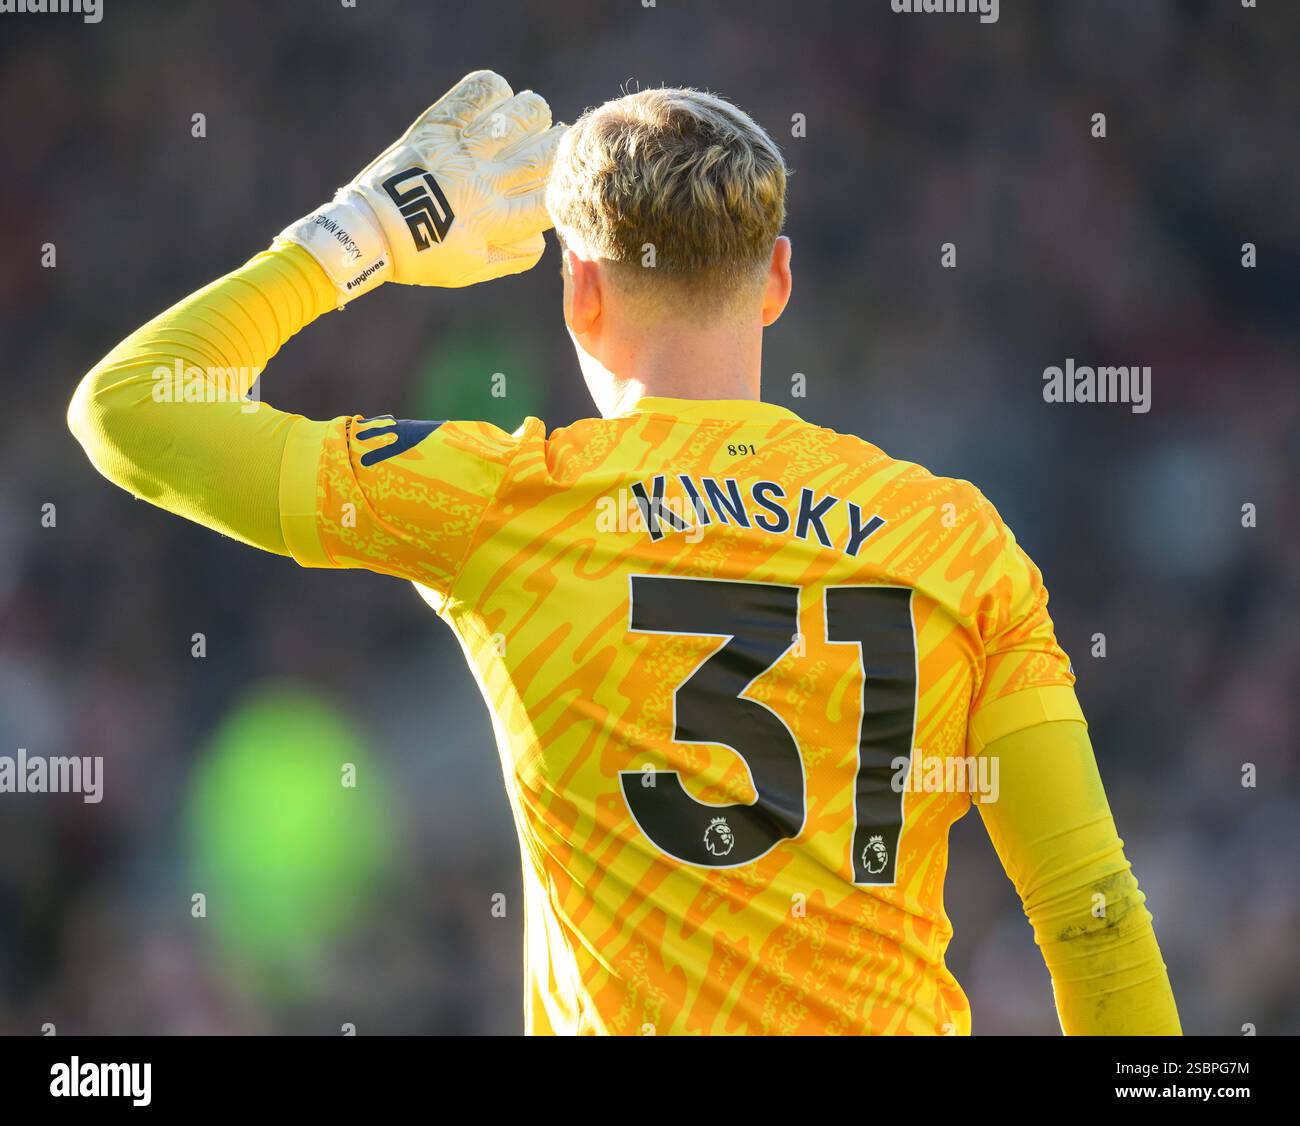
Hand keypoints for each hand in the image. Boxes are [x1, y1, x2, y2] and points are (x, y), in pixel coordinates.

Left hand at [279, 70, 564, 300]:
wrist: (369, 233)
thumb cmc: (423, 255)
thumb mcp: (472, 270)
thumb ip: (514, 256)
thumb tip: (543, 234)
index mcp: (495, 222)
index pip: (550, 200)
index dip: (563, 187)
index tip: (560, 183)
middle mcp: (483, 183)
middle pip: (543, 155)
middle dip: (557, 148)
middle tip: (552, 145)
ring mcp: (460, 152)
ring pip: (520, 116)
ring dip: (534, 113)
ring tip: (531, 117)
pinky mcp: (437, 127)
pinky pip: (477, 92)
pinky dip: (493, 89)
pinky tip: (496, 100)